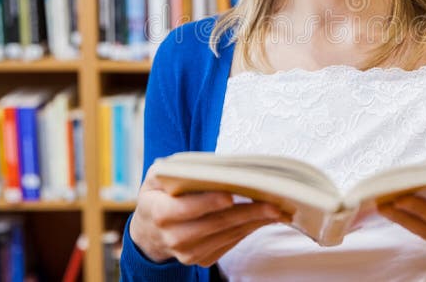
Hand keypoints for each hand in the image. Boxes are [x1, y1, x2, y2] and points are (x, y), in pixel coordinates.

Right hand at [129, 172, 285, 266]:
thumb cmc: (158, 195)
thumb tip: (210, 166)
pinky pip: (229, 244)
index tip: (232, 194)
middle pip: (215, 224)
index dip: (210, 202)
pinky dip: (248, 230)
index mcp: (161, 213)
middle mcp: (174, 237)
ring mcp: (188, 253)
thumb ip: (176, 169)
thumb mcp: (157, 177)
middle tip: (272, 203)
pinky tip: (263, 218)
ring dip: (254, 222)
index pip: (187, 208)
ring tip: (276, 209)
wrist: (149, 231)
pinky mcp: (201, 260)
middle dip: (246, 213)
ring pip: (227, 236)